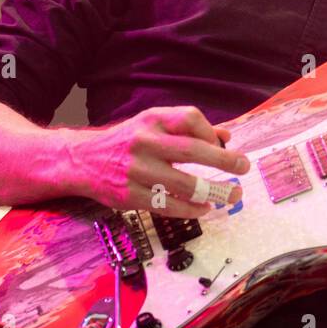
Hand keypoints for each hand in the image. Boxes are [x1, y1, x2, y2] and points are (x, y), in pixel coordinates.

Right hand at [73, 106, 248, 217]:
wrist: (82, 160)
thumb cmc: (128, 141)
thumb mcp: (154, 125)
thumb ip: (188, 129)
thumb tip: (226, 136)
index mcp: (152, 119)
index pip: (190, 118)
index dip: (210, 132)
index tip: (222, 145)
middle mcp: (144, 141)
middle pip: (191, 150)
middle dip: (223, 160)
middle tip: (244, 167)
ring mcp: (136, 170)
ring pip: (182, 183)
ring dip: (212, 192)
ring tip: (230, 195)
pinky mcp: (129, 195)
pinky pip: (167, 205)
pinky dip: (190, 209)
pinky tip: (203, 208)